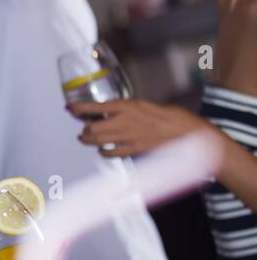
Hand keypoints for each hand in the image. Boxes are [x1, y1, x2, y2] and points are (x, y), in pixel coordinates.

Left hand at [68, 98, 211, 157]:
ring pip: (98, 140)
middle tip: (82, 129)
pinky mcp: (134, 150)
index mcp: (128, 106)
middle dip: (84, 129)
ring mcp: (128, 137)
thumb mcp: (148, 106)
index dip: (80, 108)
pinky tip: (103, 151)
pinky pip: (111, 153)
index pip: (96, 107)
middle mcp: (124, 121)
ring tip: (85, 139)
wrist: (190, 133)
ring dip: (89, 140)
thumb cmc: (175, 117)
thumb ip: (131, 110)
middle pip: (93, 127)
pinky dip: (103, 152)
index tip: (70, 108)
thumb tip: (119, 113)